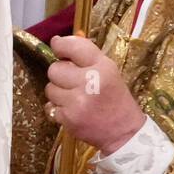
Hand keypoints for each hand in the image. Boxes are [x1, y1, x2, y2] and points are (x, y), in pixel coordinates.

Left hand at [45, 34, 145, 153]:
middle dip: (60, 75)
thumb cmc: (114, 98)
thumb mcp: (108, 71)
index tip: (58, 47)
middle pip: (54, 69)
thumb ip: (85, 56)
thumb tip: (57, 41)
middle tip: (72, 82)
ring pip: (50, 89)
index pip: (74, 46)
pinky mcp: (69, 119)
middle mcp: (90, 82)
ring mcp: (78, 102)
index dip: (61, 45)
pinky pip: (50, 107)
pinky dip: (58, 109)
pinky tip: (73, 111)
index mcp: (102, 67)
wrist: (124, 132)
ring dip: (58, 93)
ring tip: (74, 98)